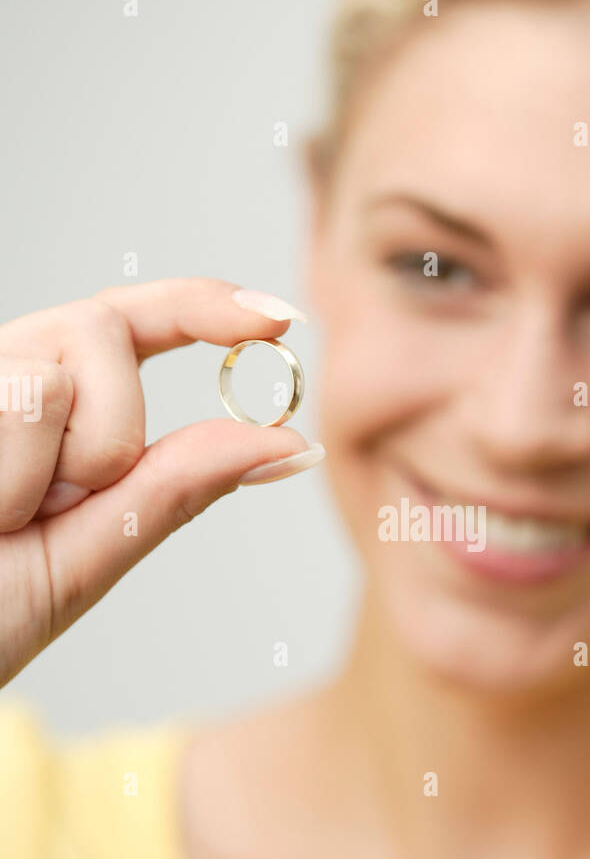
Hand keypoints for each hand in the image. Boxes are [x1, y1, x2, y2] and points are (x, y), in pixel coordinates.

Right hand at [0, 277, 322, 687]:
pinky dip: (11, 482)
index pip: (133, 319)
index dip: (207, 305)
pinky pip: (22, 401)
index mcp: (46, 400)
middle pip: (102, 328)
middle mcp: (0, 372)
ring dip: (44, 474)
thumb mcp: (91, 553)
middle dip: (109, 430)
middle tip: (51, 505)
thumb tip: (291, 441)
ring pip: (54, 376)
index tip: (280, 318)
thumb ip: (176, 487)